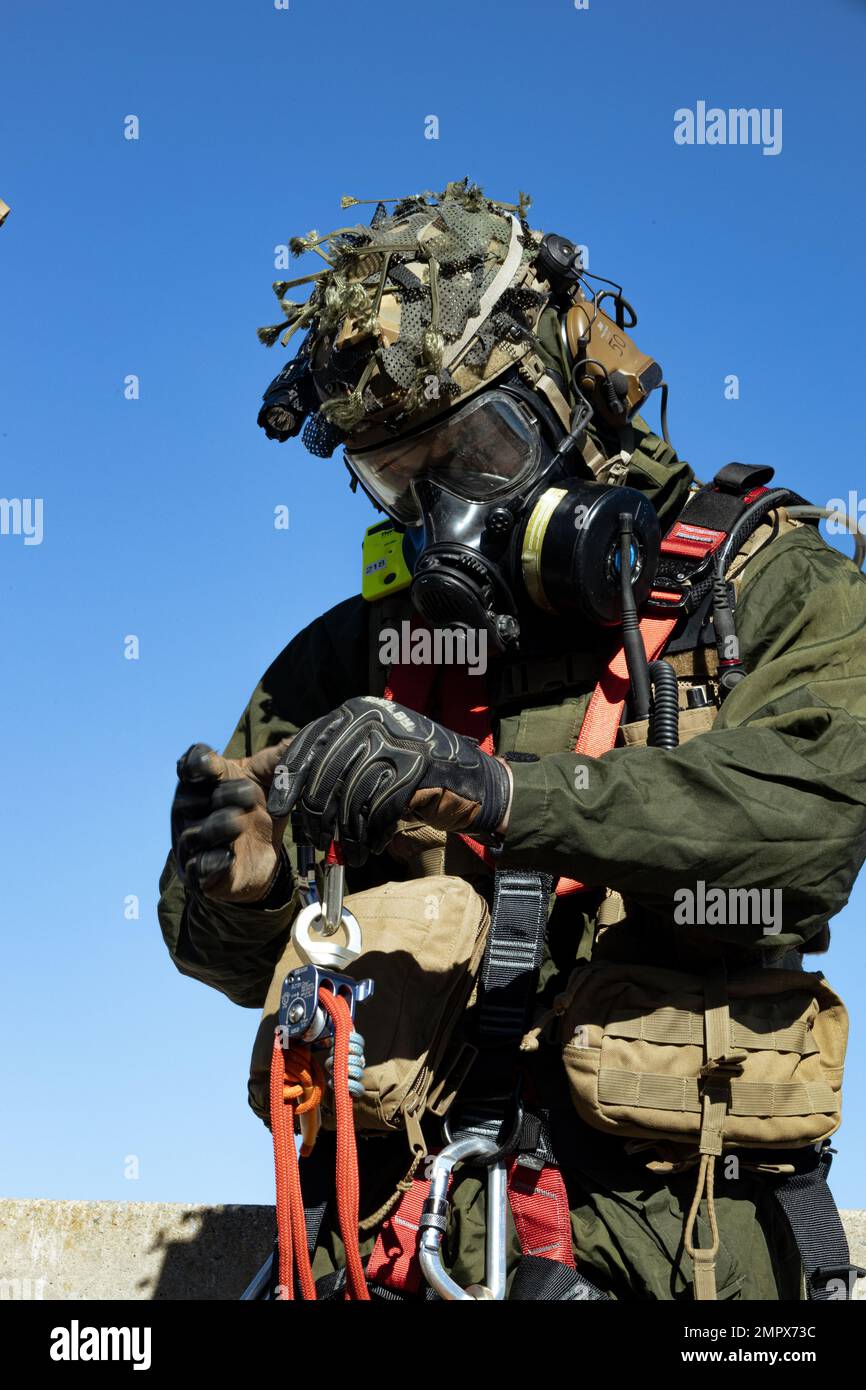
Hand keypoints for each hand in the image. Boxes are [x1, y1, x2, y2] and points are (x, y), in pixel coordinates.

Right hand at [171, 741, 291, 901]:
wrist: (263, 858)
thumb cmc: (259, 810)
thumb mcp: (271, 782)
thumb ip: (279, 761)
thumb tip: (295, 742)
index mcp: (203, 783)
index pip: (189, 766)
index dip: (197, 763)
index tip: (211, 764)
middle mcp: (189, 811)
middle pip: (194, 797)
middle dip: (223, 794)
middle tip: (250, 795)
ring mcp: (192, 843)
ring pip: (196, 833)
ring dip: (217, 826)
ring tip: (238, 823)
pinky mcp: (199, 873)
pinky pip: (199, 867)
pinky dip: (213, 861)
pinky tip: (228, 857)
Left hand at [266, 696, 511, 866]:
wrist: (475, 783)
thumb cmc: (416, 774)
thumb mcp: (374, 752)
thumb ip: (337, 758)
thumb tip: (290, 782)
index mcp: (357, 711)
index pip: (308, 743)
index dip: (289, 779)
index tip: (278, 807)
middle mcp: (373, 721)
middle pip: (325, 775)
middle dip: (316, 815)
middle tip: (315, 840)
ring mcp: (395, 744)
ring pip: (350, 799)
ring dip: (344, 834)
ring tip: (346, 852)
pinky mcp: (414, 773)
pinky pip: (376, 813)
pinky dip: (369, 836)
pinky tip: (369, 847)